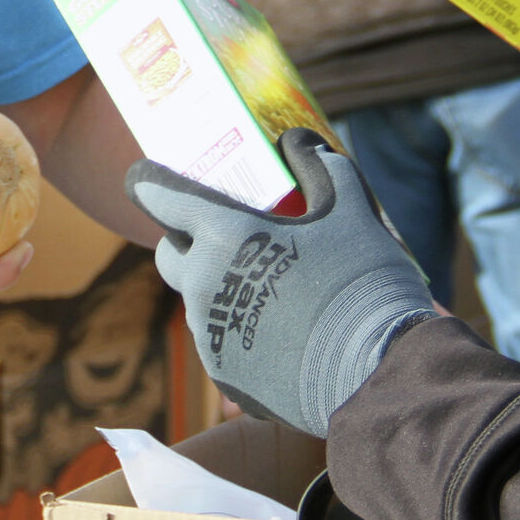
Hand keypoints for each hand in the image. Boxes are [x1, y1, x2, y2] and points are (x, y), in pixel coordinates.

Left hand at [126, 130, 435, 436]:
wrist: (377, 371)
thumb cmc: (362, 282)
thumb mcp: (351, 208)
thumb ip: (320, 165)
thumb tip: (297, 143)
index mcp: (224, 237)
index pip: (162, 199)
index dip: (150, 182)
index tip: (143, 176)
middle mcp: (204, 285)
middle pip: (170, 256)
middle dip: (186, 241)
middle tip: (225, 238)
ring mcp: (211, 335)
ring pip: (200, 301)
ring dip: (222, 288)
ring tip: (273, 291)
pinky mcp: (225, 376)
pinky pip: (221, 342)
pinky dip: (241, 332)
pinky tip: (282, 334)